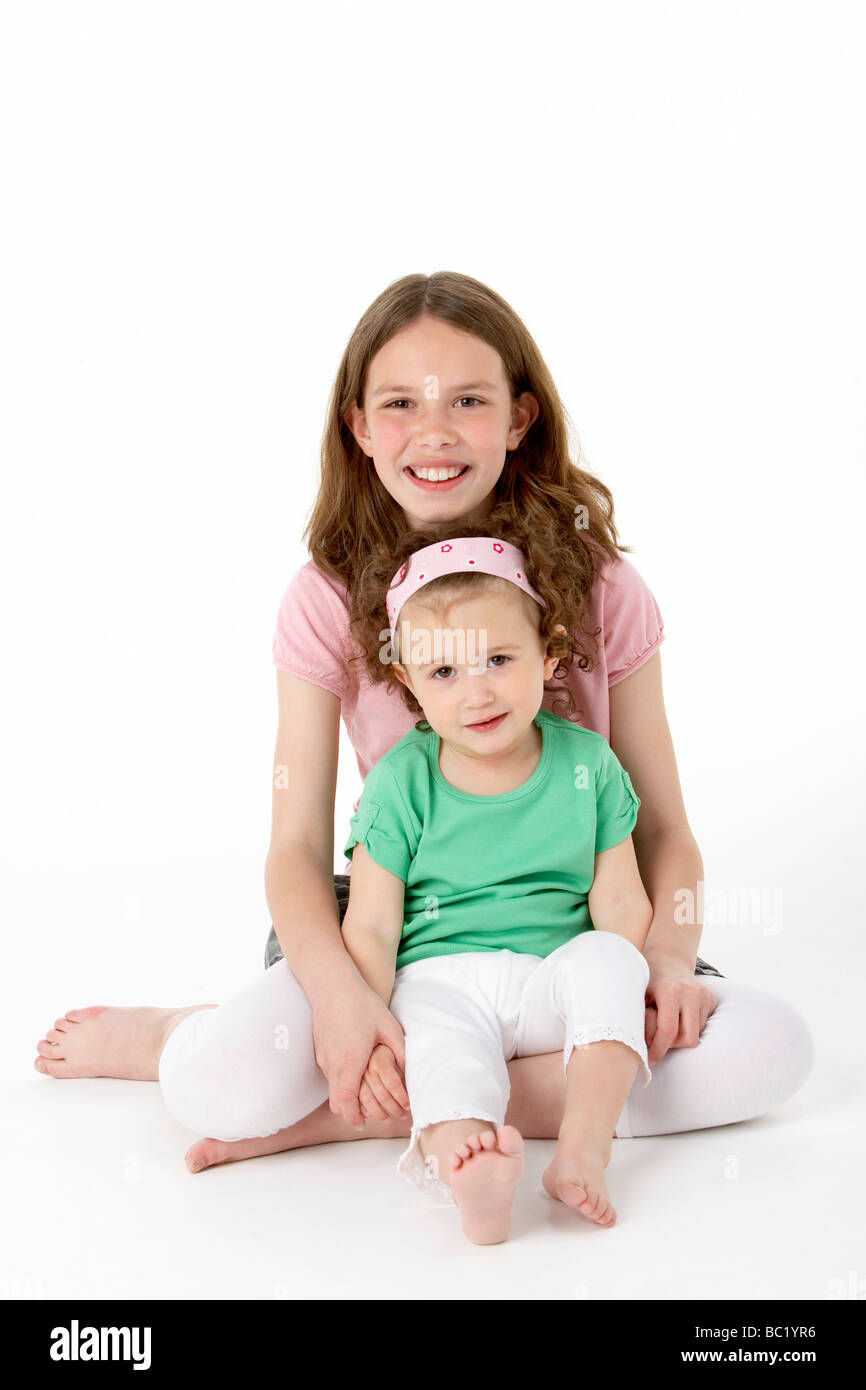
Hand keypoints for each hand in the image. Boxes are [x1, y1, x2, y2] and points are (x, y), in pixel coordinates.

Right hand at [311, 981, 406, 1129]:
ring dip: (347, 1096)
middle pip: (337, 1103)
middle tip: (369, 1115)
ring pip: (333, 1089)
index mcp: (351, 1060)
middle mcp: (333, 1063)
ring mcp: (324, 1058)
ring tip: (367, 1092)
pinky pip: (330, 1075)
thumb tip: (411, 1075)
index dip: (354, 1118)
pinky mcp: (320, 1051)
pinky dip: (341, 1080)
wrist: (333, 985)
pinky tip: (355, 1070)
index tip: (364, 1124)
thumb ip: (400, 1053)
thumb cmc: (362, 1004)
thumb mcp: (388, 1027)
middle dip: (352, 1113)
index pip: (346, 1101)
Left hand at [644, 951, 718, 1062]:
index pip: (668, 1031)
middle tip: (659, 1041)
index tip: (649, 1058)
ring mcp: (704, 995)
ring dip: (680, 1037)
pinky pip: (703, 1026)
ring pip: (696, 1034)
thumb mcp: (638, 997)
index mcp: (670, 990)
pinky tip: (680, 1016)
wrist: (668, 961)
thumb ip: (641, 1020)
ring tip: (668, 1023)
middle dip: (672, 1046)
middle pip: (688, 1038)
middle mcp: (690, 992)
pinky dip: (690, 1027)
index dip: (658, 1049)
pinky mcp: (711, 999)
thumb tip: (642, 1047)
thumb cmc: (647, 982)